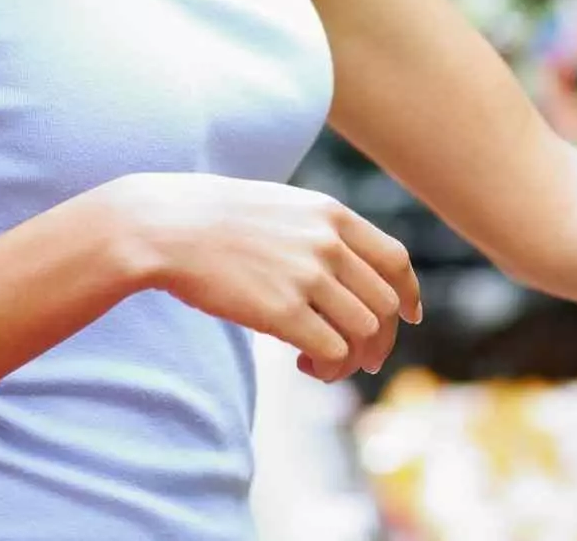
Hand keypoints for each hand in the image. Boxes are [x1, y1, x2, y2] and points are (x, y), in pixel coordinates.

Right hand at [99, 173, 421, 382]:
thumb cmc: (217, 219)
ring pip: (365, 332)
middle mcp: (328, 244)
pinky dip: (328, 368)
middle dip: (381, 340)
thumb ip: (320, 232)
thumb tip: (347, 271)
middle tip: (363, 360)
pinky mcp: (283, 312)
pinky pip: (333, 351)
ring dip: (352, 359)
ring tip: (323, 364)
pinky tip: (302, 365)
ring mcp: (308, 277)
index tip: (409, 317)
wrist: (168, 226)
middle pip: (385, 304)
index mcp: (332, 215)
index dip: (408, 295)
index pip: (395, 260)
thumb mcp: (283, 208)